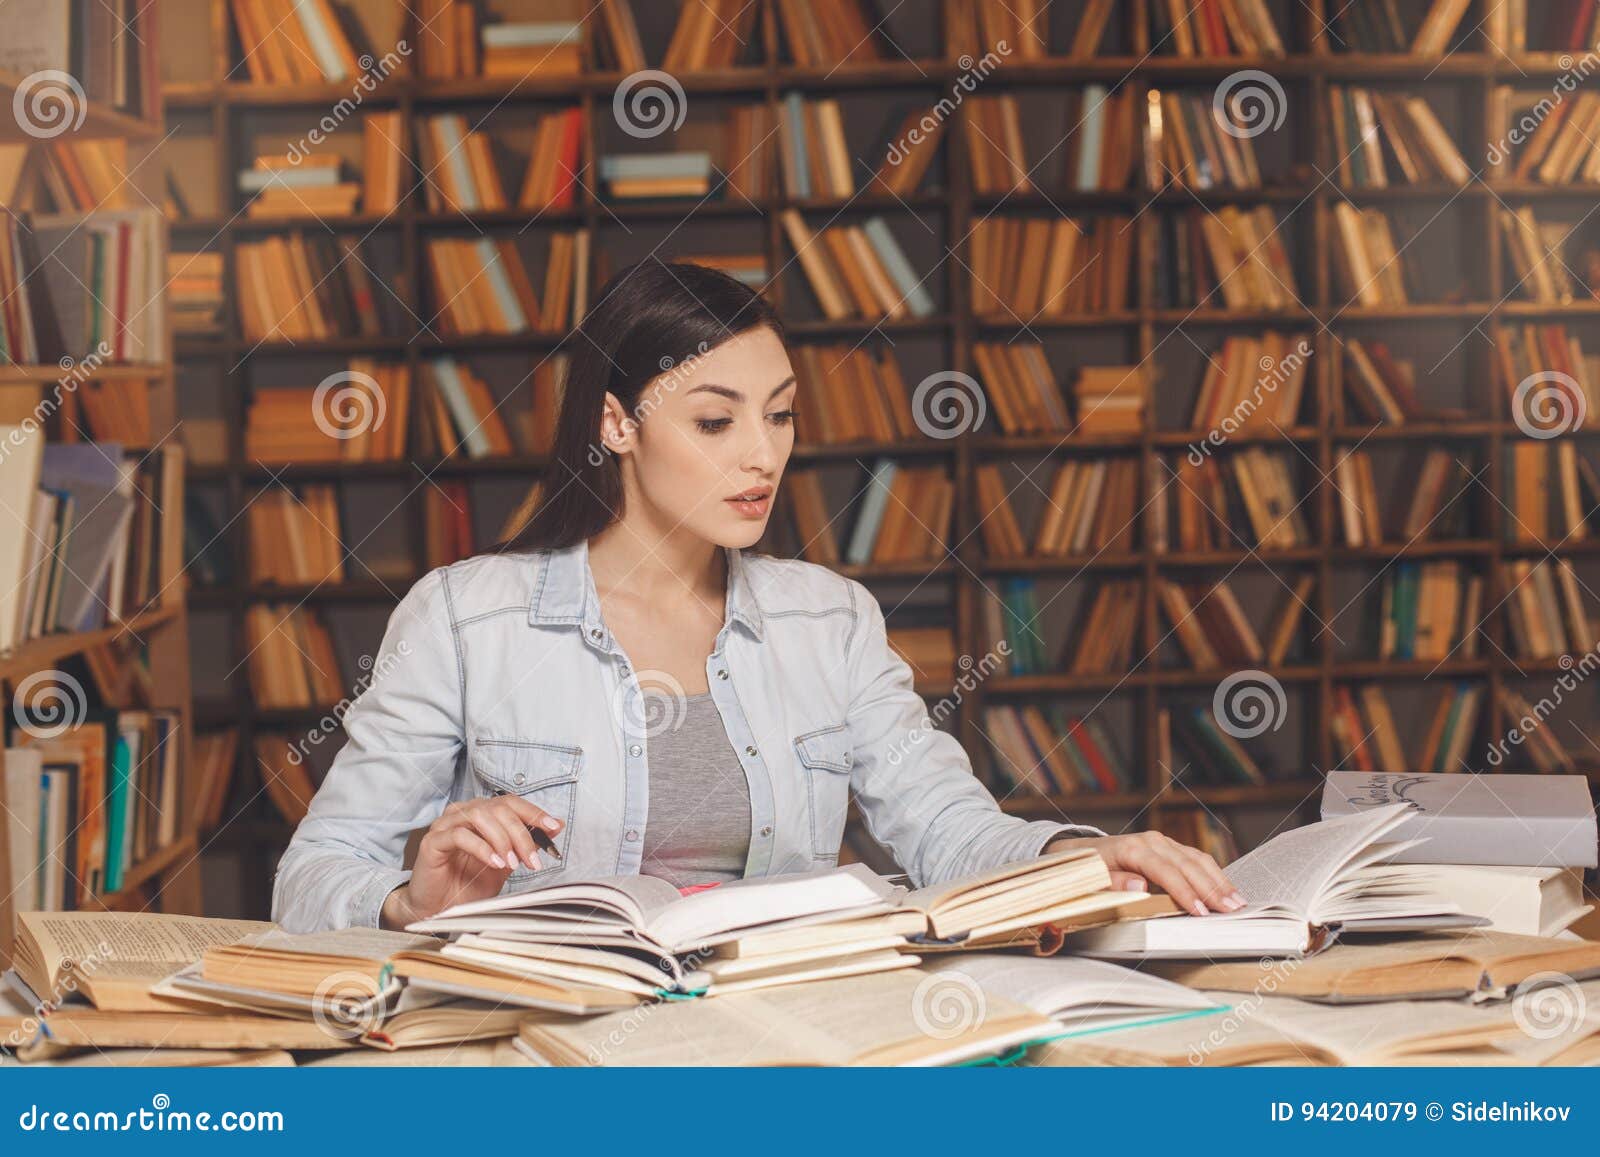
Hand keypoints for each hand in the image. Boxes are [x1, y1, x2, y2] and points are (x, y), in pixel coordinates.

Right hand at [380, 795, 562, 927]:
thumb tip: (556, 825)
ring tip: (512, 863)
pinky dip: (482, 848)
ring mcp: (445, 825)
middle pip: (498, 808)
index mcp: (481, 814)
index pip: (510, 802)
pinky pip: (460, 835)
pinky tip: (494, 863)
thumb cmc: (468, 885)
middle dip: (521, 834)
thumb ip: (526, 843)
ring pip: (480, 816)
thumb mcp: (506, 863)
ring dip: (502, 839)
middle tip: (532, 860)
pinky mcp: (432, 842)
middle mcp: (462, 813)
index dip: (533, 813)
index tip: (553, 828)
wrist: (440, 909)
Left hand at [1047, 830, 1245, 915]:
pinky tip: (1226, 889)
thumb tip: (1140, 886)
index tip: (1201, 911)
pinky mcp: (1169, 848)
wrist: (1080, 851)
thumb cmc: (1087, 868)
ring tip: (1237, 901)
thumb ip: (1114, 883)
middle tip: (1231, 909)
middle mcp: (1151, 841)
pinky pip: (1195, 859)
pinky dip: (1213, 874)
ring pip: (1197, 859)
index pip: (1165, 872)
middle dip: (1211, 888)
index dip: (1185, 892)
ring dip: (1218, 880)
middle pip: (1187, 864)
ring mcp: (1162, 842)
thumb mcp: (1092, 879)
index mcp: (1132, 849)